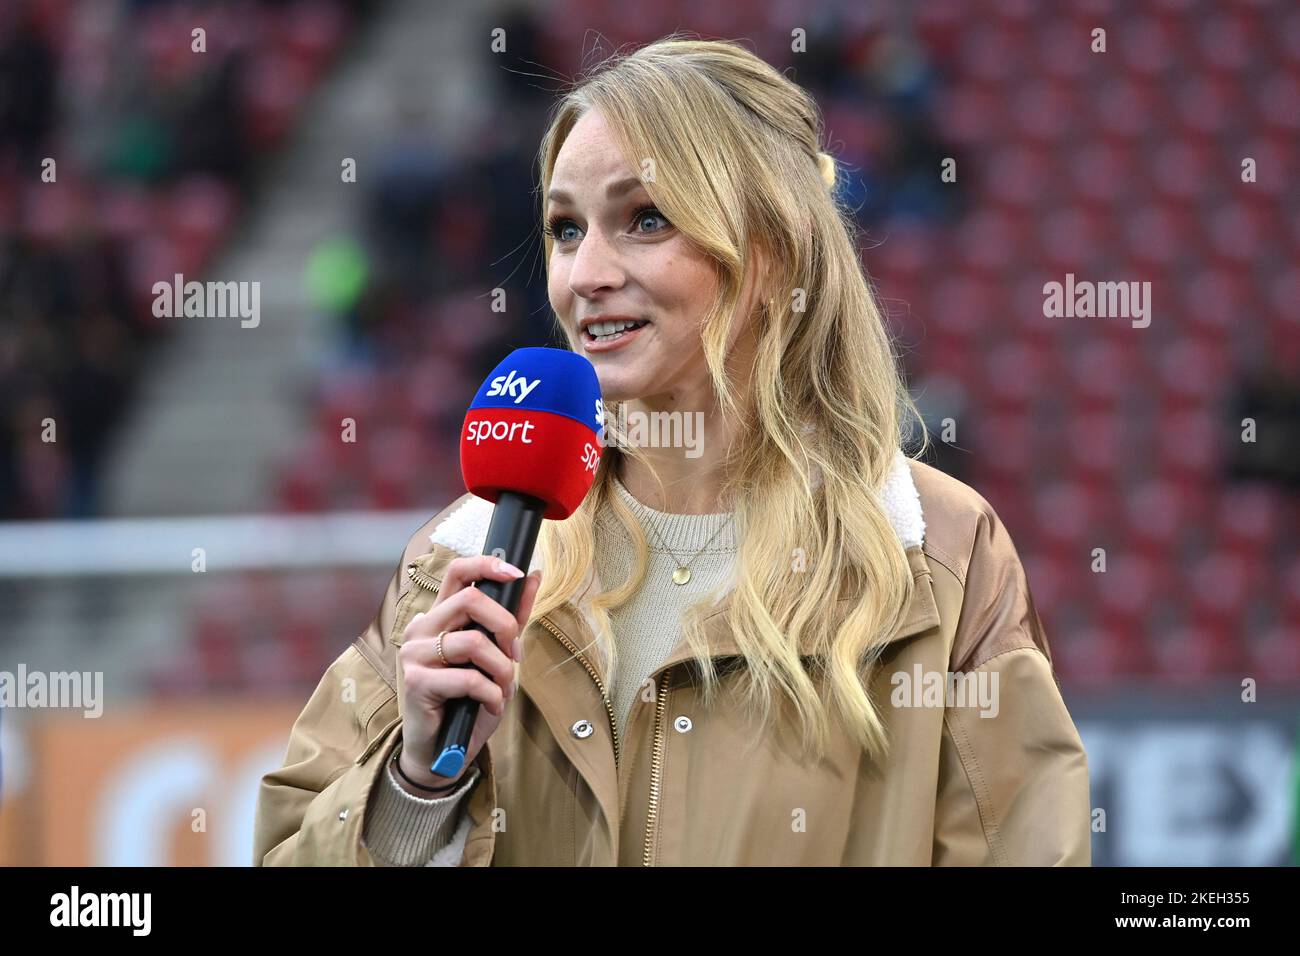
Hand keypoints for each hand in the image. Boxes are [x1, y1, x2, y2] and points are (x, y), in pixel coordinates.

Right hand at [396, 556, 541, 791]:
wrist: (442, 751)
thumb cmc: (467, 701)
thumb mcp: (496, 656)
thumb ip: (511, 617)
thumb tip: (532, 576)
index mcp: (439, 617)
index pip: (458, 572)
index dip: (487, 564)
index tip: (516, 573)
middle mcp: (421, 628)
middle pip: (471, 599)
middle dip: (505, 625)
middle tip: (514, 653)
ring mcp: (414, 653)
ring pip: (473, 642)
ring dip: (501, 669)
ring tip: (502, 688)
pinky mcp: (416, 681)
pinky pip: (469, 678)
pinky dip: (491, 695)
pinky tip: (490, 706)